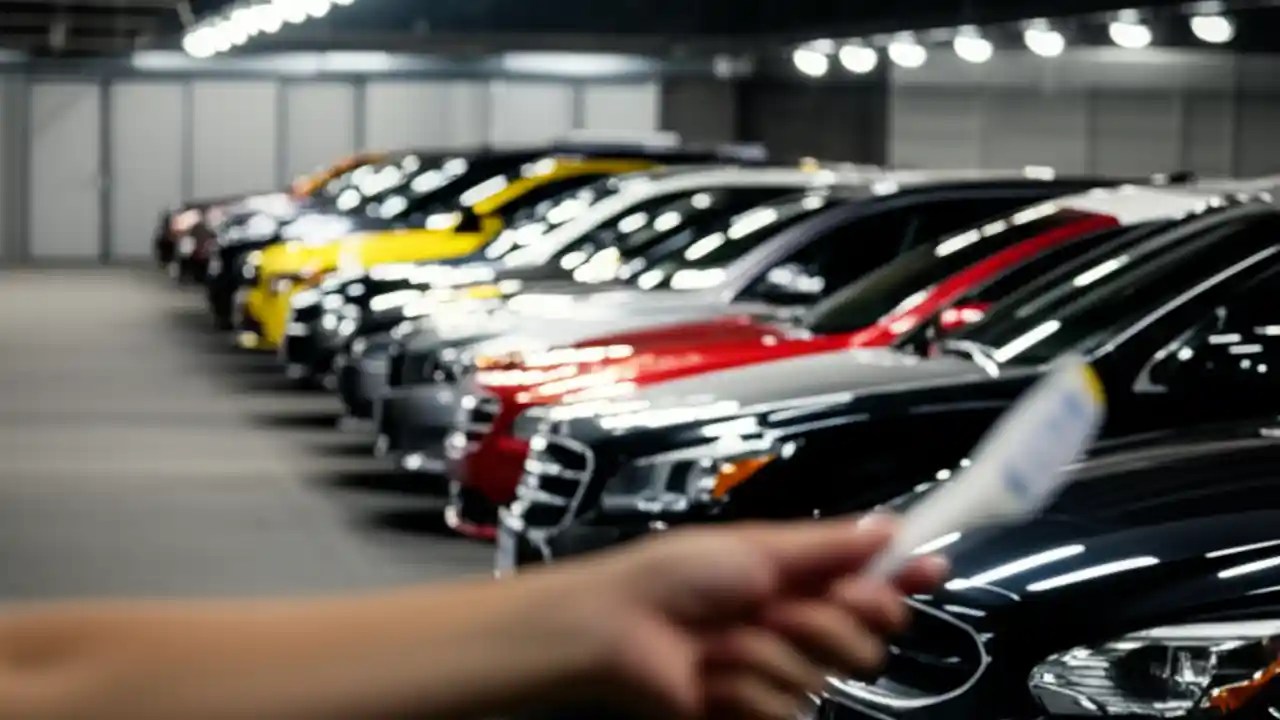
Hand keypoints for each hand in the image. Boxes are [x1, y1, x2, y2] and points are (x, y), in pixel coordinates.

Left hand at [551, 516, 947, 719]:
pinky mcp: (756, 713)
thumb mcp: (757, 547)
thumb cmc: (676, 576)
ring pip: (822, 678)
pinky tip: (710, 677)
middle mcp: (799, 628)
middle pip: (867, 640)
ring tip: (722, 640)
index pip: (874, 584)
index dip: (904, 580)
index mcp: (801, 580)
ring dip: (766, 655)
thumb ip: (830, 545)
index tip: (932, 570)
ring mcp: (779, 674)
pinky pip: (784, 710)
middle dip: (827, 622)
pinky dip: (743, 689)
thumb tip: (891, 527)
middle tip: (779, 608)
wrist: (619, 628)